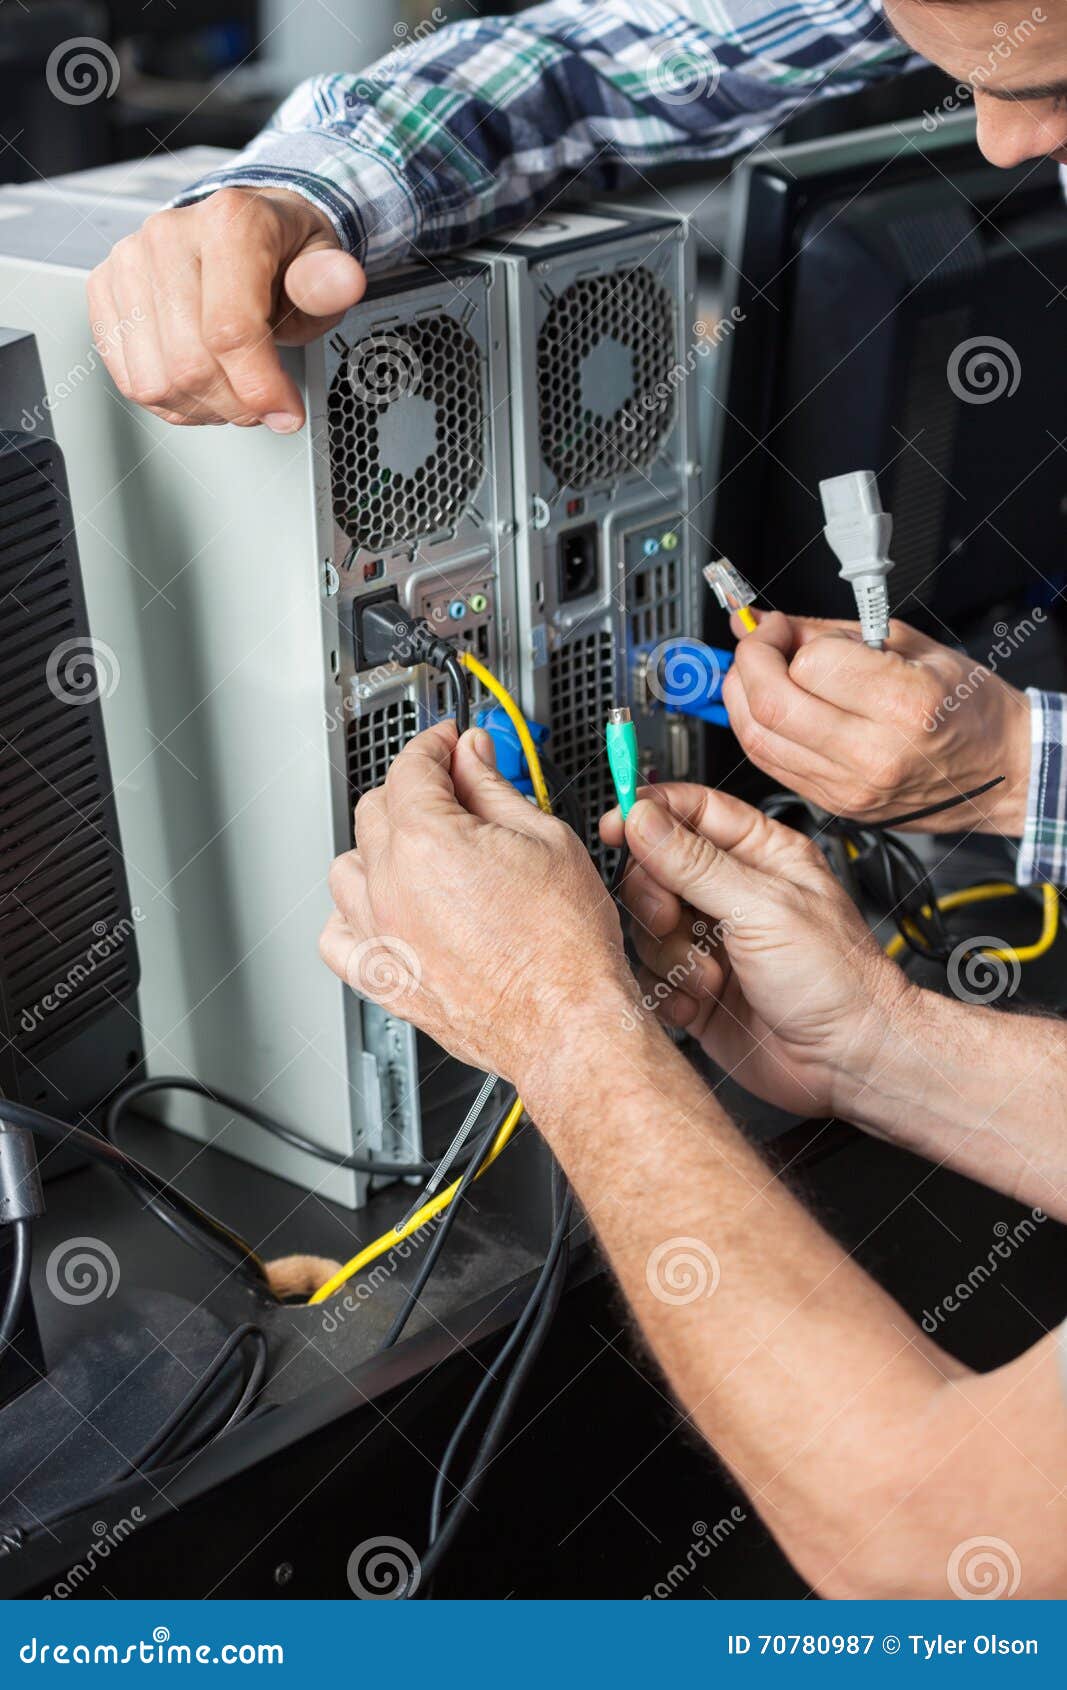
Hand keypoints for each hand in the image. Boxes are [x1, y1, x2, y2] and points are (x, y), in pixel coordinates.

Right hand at [87, 187, 365, 428]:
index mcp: (228, 222)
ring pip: (157, 381)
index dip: (260, 389)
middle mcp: (168, 235)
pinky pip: (130, 378)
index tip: (286, 413)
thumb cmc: (282, 251)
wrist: (243, 228)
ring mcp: (129, 262)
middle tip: (264, 403)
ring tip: (233, 390)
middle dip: (237, 404)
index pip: (230, 331)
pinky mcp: (105, 290)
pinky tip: (201, 385)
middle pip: (191, 364)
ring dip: (204, 408)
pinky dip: (172, 401)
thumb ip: (327, 284)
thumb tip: (345, 282)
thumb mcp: (320, 265)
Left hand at [320, 722, 631, 1085]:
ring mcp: (380, 934)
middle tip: (455, 791)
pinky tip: (383, 908)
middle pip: (375, 810)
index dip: (435, 744)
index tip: (451, 744)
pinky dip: (352, 914)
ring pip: (348, 868)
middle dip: (413, 789)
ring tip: (420, 851)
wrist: (569, 1021)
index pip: (411, 766)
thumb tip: (474, 756)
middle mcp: (390, 885)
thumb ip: (496, 789)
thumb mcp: (546, 839)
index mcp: (427, 840)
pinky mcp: (384, 979)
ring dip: (377, 848)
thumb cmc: (566, 946)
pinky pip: (337, 937)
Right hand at [600, 784, 913, 1118]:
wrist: (848, 1062)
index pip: (691, 811)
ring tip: (708, 975)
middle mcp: (732, 893)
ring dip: (669, 953)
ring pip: (647, 924)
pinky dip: (669, 991)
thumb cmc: (838, 980)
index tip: (616, 826)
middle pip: (656, 868)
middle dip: (655, 897)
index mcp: (760, 855)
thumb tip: (645, 819)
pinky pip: (652, 975)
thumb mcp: (763, 908)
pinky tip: (701, 1002)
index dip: (648, 813)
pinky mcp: (696, 986)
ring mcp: (712, 940)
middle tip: (672, 919)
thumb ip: (696, 863)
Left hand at [722, 611, 1031, 833]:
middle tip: (758, 643)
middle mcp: (875, 754)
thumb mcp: (911, 647)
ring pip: (759, 740)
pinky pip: (771, 764)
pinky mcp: (836, 805)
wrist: (1000, 771)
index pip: (810, 666)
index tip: (782, 626)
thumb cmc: (968, 708)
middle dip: (748, 663)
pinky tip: (766, 706)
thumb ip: (828, 633)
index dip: (781, 638)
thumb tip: (766, 620)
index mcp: (906, 706)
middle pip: (772, 707)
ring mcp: (851, 787)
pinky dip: (756, 728)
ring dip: (740, 697)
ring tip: (756, 670)